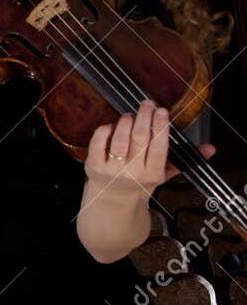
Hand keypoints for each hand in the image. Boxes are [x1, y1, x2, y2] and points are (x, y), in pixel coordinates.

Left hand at [85, 100, 212, 201]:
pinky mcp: (93, 166)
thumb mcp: (164, 174)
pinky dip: (104, 130)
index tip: (162, 110)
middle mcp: (132, 172)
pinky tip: (111, 125)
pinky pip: (97, 144)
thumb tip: (211, 148)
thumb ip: (185, 160)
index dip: (160, 127)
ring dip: (126, 121)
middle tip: (147, 104)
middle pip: (139, 139)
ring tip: (131, 114)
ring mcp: (112, 169)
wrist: (114, 200)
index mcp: (153, 174)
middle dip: (144, 117)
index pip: (159, 148)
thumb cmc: (141, 181)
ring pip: (119, 139)